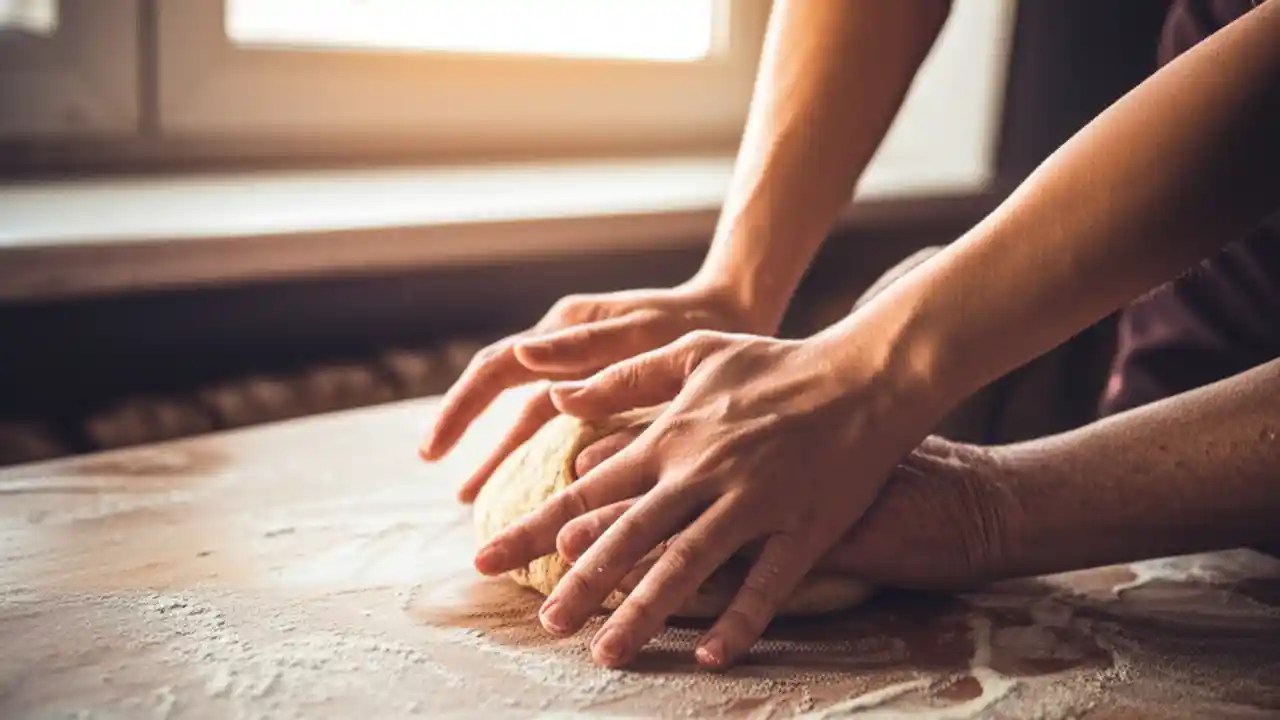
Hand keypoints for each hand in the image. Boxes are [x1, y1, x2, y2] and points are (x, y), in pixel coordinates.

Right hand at [419, 280, 765, 501]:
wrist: (733, 309)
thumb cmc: (692, 320)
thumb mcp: (643, 333)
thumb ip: (584, 347)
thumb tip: (522, 359)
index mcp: (564, 327)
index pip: (495, 369)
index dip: (460, 410)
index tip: (433, 451)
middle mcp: (562, 345)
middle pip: (499, 393)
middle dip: (468, 434)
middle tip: (445, 480)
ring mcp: (579, 366)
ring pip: (525, 414)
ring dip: (499, 454)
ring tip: (474, 500)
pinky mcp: (599, 386)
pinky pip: (553, 421)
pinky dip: (535, 451)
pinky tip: (529, 483)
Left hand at [473, 329, 937, 668]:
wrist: (865, 373)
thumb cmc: (776, 363)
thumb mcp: (693, 353)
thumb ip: (624, 377)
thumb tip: (558, 400)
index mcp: (670, 437)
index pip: (588, 490)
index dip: (535, 526)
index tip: (488, 556)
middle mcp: (701, 473)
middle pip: (628, 537)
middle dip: (580, 583)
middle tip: (545, 623)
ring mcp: (753, 501)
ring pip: (687, 564)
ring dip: (644, 610)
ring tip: (607, 652)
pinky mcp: (803, 525)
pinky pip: (767, 581)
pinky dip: (740, 618)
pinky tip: (710, 655)